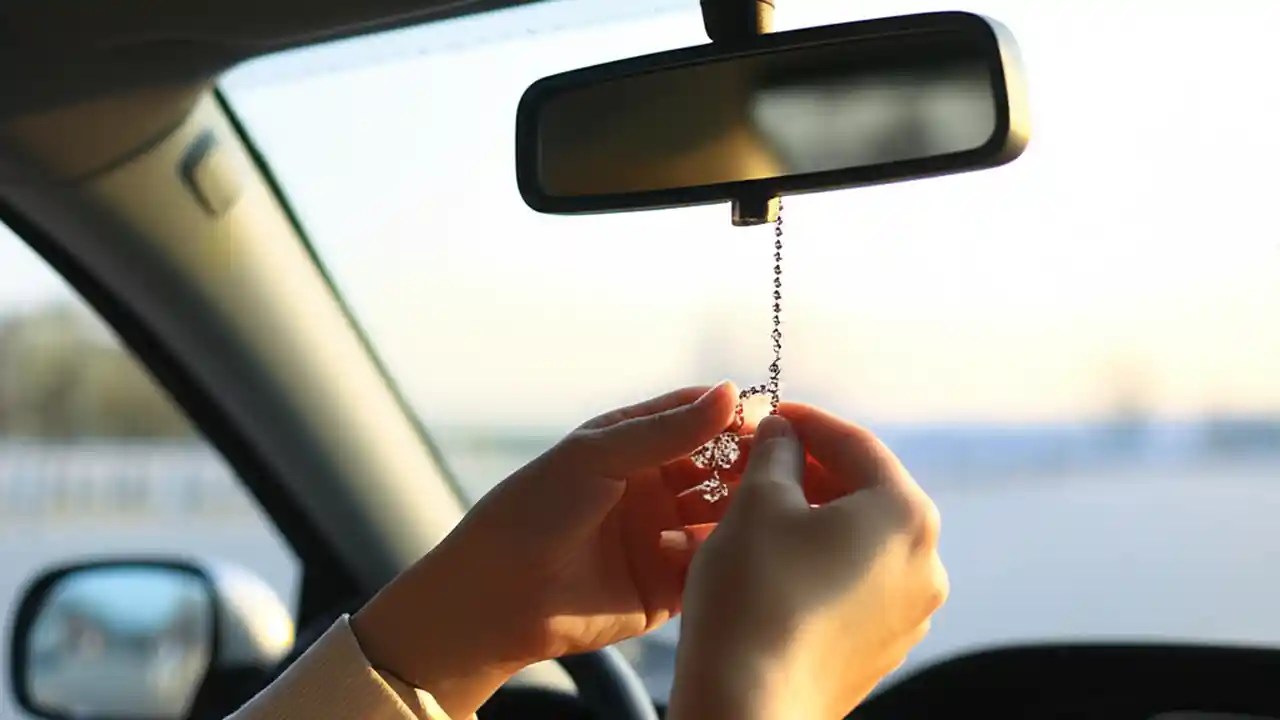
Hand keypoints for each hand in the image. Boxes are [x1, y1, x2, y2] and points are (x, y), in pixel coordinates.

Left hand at [352, 382, 739, 717]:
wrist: (499, 595)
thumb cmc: (534, 511)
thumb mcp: (598, 455)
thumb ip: (667, 430)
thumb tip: (730, 392)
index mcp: (633, 446)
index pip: (696, 418)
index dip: (730, 414)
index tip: (768, 415)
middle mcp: (654, 488)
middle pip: (719, 466)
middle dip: (746, 461)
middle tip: (778, 462)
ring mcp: (664, 536)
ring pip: (724, 515)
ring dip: (743, 508)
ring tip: (763, 505)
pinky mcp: (669, 585)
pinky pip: (713, 565)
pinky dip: (727, 555)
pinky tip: (731, 549)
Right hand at [668, 406, 948, 719]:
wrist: (749, 707)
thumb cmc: (755, 596)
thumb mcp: (758, 503)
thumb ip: (777, 453)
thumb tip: (783, 432)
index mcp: (907, 515)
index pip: (856, 444)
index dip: (806, 422)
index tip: (771, 414)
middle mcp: (924, 564)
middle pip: (860, 494)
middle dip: (802, 474)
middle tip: (754, 462)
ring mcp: (908, 613)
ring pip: (850, 543)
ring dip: (802, 520)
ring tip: (746, 513)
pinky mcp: (880, 649)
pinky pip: (847, 586)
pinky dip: (809, 563)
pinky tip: (761, 561)